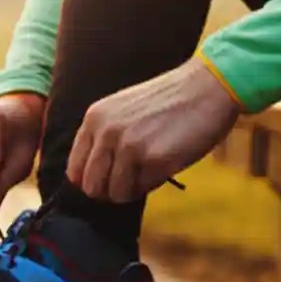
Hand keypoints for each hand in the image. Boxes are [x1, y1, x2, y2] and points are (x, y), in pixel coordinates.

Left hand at [67, 58, 239, 202]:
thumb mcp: (122, 110)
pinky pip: (142, 190)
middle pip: (90, 186)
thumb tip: (93, 177)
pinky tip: (165, 164)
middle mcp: (106, 132)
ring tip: (149, 170)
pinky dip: (152, 184)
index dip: (91, 181)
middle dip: (109, 191)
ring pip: (114, 194)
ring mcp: (128, 146)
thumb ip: (104, 137)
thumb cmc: (168, 101)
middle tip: (131, 181)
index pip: (74, 170)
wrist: (206, 87)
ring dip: (132, 189)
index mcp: (94, 118)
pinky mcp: (152, 159)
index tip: (110, 180)